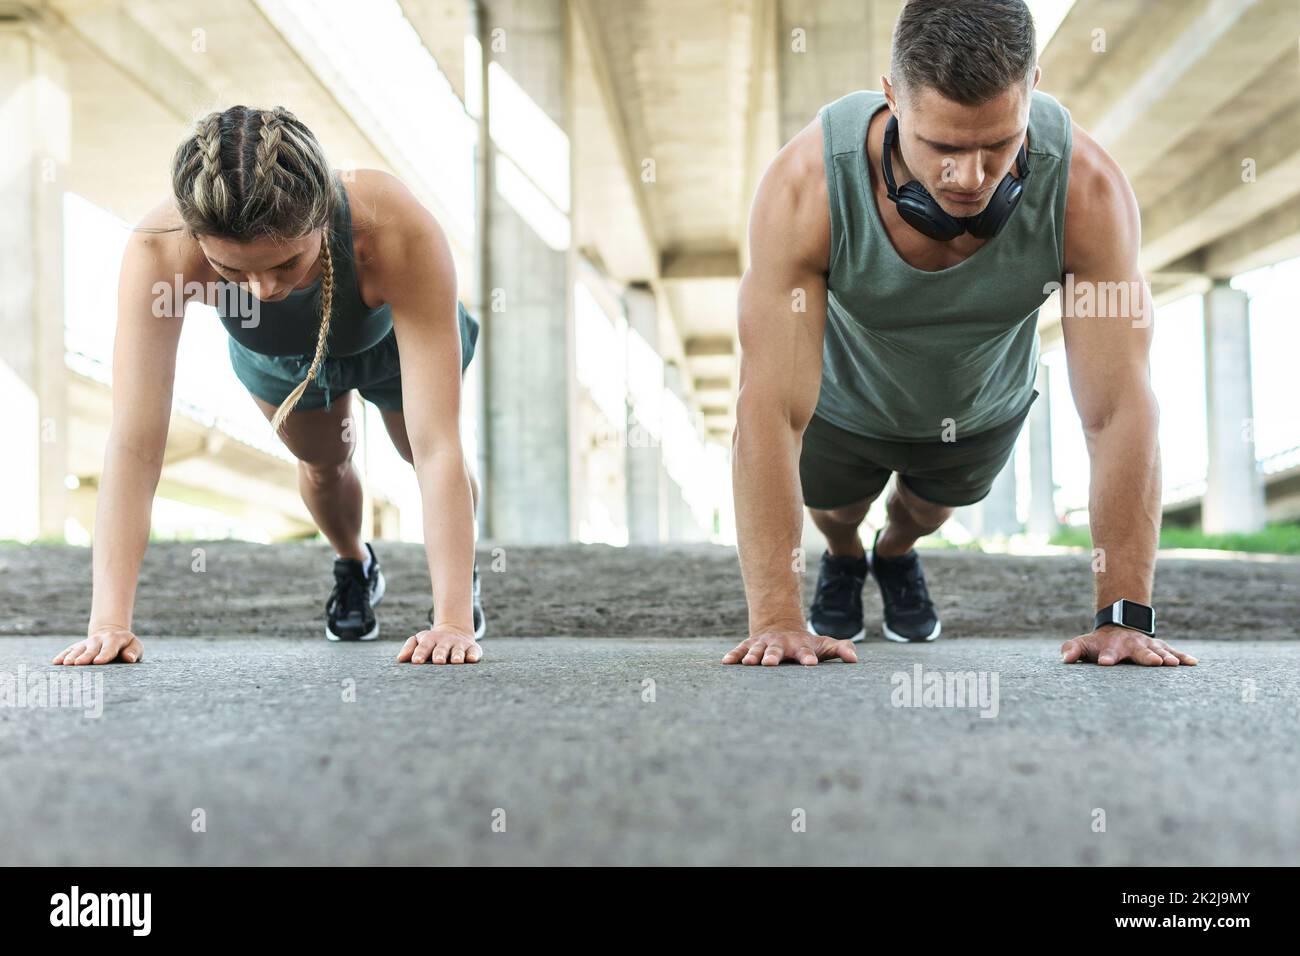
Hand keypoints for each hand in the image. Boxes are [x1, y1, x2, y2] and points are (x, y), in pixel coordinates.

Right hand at [54, 626, 143, 664]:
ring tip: (66, 664)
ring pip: (78, 650)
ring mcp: (87, 643)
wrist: (111, 636)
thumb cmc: (126, 646)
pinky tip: (55, 662)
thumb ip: (133, 651)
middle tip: (78, 664)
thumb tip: (129, 658)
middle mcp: (99, 640)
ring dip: (72, 656)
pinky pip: (69, 650)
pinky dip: (62, 655)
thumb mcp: (135, 646)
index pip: (110, 648)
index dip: (104, 654)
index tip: (97, 662)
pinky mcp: (78, 646)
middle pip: (91, 649)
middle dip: (85, 656)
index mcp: (115, 640)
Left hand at [397, 625, 481, 664]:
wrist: (454, 631)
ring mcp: (459, 645)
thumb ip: (409, 648)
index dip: (420, 653)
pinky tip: (472, 659)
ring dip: (457, 655)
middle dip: (440, 654)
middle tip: (438, 661)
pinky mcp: (472, 648)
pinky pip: (474, 651)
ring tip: (456, 661)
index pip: (424, 647)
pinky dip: (474, 654)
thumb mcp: (420, 640)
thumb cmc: (432, 642)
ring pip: (458, 650)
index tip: (416, 661)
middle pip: (441, 649)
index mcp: (430, 640)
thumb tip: (400, 659)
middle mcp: (445, 642)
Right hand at [722, 626, 858, 665]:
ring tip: (749, 664)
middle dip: (773, 656)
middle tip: (771, 664)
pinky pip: (740, 650)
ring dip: (753, 656)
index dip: (807, 657)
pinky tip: (726, 662)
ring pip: (757, 650)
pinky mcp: (750, 645)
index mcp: (799, 646)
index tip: (811, 664)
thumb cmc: (806, 644)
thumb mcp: (824, 645)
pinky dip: (734, 655)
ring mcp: (764, 644)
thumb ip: (840, 649)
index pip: (805, 652)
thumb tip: (854, 659)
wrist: (780, 626)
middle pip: (777, 650)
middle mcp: (780, 644)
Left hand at [1061, 625, 1196, 665]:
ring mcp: (1148, 646)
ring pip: (1159, 650)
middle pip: (1139, 652)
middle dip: (1146, 657)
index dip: (1107, 657)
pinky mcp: (1161, 648)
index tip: (1105, 663)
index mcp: (1111, 647)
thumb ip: (1072, 649)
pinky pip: (1173, 652)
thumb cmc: (1098, 644)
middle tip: (1154, 662)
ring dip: (1167, 657)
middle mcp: (1132, 645)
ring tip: (1173, 664)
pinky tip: (1193, 663)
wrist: (1118, 628)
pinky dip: (1183, 657)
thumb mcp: (1082, 644)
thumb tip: (1064, 659)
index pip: (1108, 653)